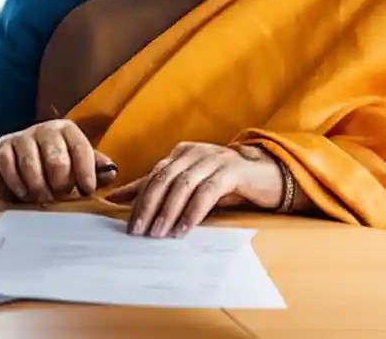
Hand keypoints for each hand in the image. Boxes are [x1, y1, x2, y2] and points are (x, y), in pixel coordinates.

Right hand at [0, 119, 115, 202]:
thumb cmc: (55, 167)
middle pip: (56, 159)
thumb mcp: (78, 166)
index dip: (85, 172)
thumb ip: (96, 170)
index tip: (87, 191)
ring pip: (31, 164)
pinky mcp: (2, 146)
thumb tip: (111, 172)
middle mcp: (46, 129)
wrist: (18, 162)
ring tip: (44, 199)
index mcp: (68, 130)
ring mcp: (22, 136)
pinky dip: (18, 184)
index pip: (81, 148)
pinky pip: (9, 166)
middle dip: (60, 183)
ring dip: (39, 188)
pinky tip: (25, 195)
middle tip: (61, 196)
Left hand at [106, 142, 284, 237]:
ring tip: (158, 233)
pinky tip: (184, 228)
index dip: (138, 199)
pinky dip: (193, 211)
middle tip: (138, 231)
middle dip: (148, 206)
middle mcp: (194, 152)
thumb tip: (117, 198)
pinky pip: (207, 192)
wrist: (269, 175)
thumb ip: (157, 188)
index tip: (128, 224)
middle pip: (163, 179)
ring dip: (168, 212)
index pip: (153, 176)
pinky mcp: (232, 171)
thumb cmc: (226, 183)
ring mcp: (213, 159)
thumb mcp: (190, 185)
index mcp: (180, 153)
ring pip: (182, 185)